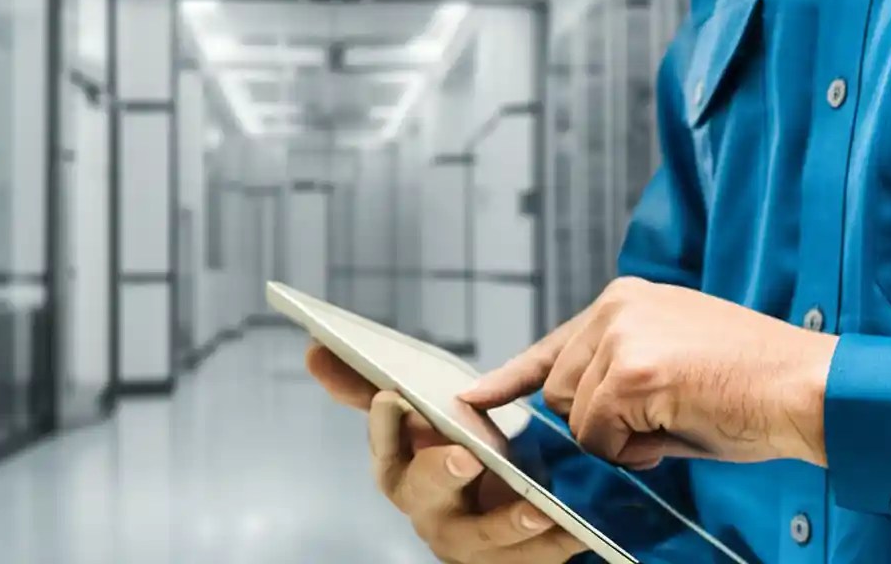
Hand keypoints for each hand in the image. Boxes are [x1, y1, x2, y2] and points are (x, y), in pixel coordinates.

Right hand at [307, 345, 586, 562]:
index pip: (383, 448)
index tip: (392, 396)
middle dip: (438, 474)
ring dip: (506, 524)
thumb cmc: (466, 443)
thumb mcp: (431, 409)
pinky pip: (528, 562)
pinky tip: (576, 529)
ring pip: (478, 541)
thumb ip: (376, 384)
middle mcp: (428, 509)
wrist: (522, 493)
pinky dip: (552, 547)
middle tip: (464, 454)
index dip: (383, 427)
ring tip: (536, 506)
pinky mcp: (509, 561)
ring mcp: (467, 542)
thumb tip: (315, 348)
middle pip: (422, 497)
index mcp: (404, 468)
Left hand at [461, 278, 837, 468]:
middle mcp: (616, 306)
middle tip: (667, 418)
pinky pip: (599, 437)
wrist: (810, 387)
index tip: (476, 395)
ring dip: (619, 437)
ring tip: (679, 416)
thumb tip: (580, 419)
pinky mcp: (630, 371)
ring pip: (575, 416)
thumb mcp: (674, 366)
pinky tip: (678, 426)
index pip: (555, 343)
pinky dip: (633, 451)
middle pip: (560, 390)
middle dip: (603, 422)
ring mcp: (621, 335)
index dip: (514, 376)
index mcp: (627, 299)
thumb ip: (619, 378)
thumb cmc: (755, 385)